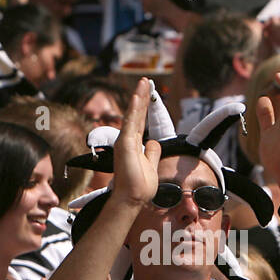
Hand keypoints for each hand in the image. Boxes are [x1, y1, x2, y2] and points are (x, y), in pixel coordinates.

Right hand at [111, 78, 160, 206]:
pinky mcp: (125, 144)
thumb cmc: (140, 186)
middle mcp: (128, 140)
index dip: (144, 106)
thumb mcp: (151, 164)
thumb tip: (154, 141)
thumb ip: (152, 152)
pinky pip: (130, 123)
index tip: (148, 92)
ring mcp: (126, 141)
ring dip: (139, 97)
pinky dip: (134, 109)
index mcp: (135, 144)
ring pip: (134, 114)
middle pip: (137, 113)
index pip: (141, 120)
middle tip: (146, 80)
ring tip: (144, 82)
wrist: (132, 198)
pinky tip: (137, 96)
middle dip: (142, 96)